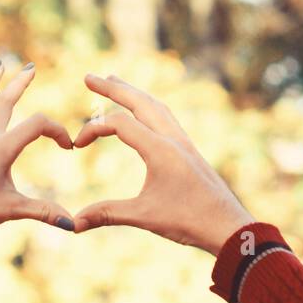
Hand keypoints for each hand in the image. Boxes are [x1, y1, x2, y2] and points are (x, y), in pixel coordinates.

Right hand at [72, 74, 252, 254]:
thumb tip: (73, 224)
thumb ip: (107, 214)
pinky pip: (167, 118)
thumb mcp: (144, 216)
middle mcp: (173, 138)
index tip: (76, 145)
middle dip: (112, 88)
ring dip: (133, 93)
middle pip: (139, 101)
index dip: (92, 129)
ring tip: (116, 82)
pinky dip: (150, 107)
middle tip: (89, 77)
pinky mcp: (190, 150)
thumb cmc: (189, 221)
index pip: (119, 123)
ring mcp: (184, 142)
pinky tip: (146, 111)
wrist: (228, 226)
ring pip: (155, 106)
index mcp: (160, 149)